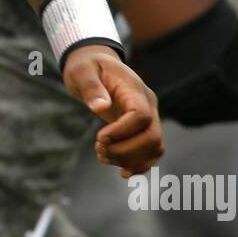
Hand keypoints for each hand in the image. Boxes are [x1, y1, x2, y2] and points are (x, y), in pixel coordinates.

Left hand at [61, 44, 163, 176]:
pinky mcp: (143, 128)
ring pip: (155, 147)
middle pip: (152, 136)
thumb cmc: (88, 66)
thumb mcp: (82, 71)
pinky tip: (122, 171)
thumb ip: (91, 87)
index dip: (122, 132)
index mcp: (134, 89)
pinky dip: (140, 165)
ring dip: (130, 160)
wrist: (96, 65)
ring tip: (103, 157)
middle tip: (99, 151)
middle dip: (125, 151)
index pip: (141, 116)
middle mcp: (148, 104)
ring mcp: (149, 117)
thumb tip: (100, 106)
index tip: (100, 138)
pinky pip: (152, 151)